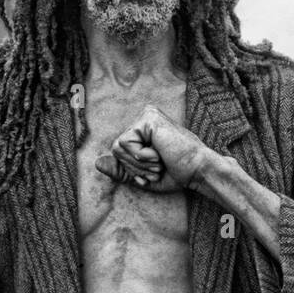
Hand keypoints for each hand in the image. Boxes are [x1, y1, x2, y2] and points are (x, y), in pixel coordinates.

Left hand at [95, 104, 209, 193]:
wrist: (197, 171)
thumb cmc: (176, 174)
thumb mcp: (141, 176)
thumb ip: (120, 170)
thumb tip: (96, 163)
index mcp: (142, 130)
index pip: (118, 152)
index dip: (132, 169)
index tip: (154, 172)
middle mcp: (143, 119)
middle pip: (115, 149)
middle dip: (134, 167)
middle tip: (158, 166)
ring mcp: (146, 116)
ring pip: (118, 147)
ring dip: (139, 163)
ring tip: (160, 160)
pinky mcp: (147, 118)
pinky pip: (126, 143)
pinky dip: (142, 156)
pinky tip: (160, 152)